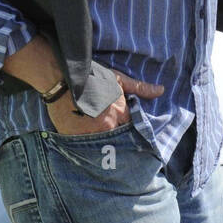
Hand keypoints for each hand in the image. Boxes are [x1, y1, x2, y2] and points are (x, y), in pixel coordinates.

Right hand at [46, 70, 163, 136]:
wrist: (61, 79)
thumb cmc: (92, 76)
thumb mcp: (118, 78)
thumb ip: (139, 88)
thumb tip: (161, 90)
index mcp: (120, 112)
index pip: (133, 127)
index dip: (132, 128)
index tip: (132, 131)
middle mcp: (108, 126)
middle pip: (119, 138)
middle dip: (119, 139)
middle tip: (118, 140)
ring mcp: (91, 133)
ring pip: (103, 144)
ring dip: (104, 143)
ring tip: (102, 142)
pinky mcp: (75, 137)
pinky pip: (86, 146)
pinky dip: (88, 144)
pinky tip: (87, 142)